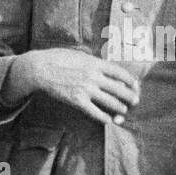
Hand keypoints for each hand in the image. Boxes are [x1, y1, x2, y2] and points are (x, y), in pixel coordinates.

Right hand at [8, 48, 139, 124]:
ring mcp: (86, 89)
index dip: (130, 80)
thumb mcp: (79, 54)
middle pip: (119, 88)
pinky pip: (95, 112)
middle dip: (130, 96)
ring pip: (110, 102)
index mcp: (95, 63)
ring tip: (124, 110)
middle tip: (135, 101)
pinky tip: (108, 120)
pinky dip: (104, 117)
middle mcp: (94, 76)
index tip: (135, 84)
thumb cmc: (57, 58)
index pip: (120, 72)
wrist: (40, 69)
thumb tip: (104, 66)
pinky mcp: (77, 101)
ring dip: (120, 108)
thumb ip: (93, 61)